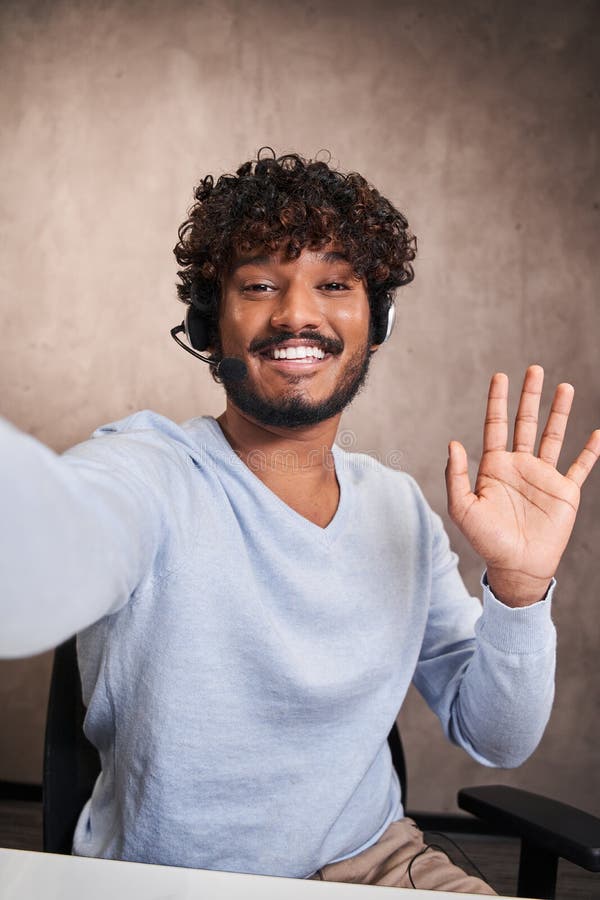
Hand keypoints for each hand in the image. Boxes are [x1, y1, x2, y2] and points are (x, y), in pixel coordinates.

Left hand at [445, 365, 599, 606]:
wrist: (516, 566)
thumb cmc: (486, 540)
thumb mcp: (463, 508)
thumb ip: (455, 476)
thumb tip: (453, 442)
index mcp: (494, 467)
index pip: (496, 426)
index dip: (497, 401)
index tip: (500, 376)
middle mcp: (520, 466)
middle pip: (526, 422)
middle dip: (529, 396)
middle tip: (534, 369)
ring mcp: (544, 477)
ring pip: (554, 436)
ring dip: (559, 412)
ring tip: (565, 386)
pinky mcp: (565, 492)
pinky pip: (581, 466)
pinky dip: (590, 450)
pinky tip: (598, 433)